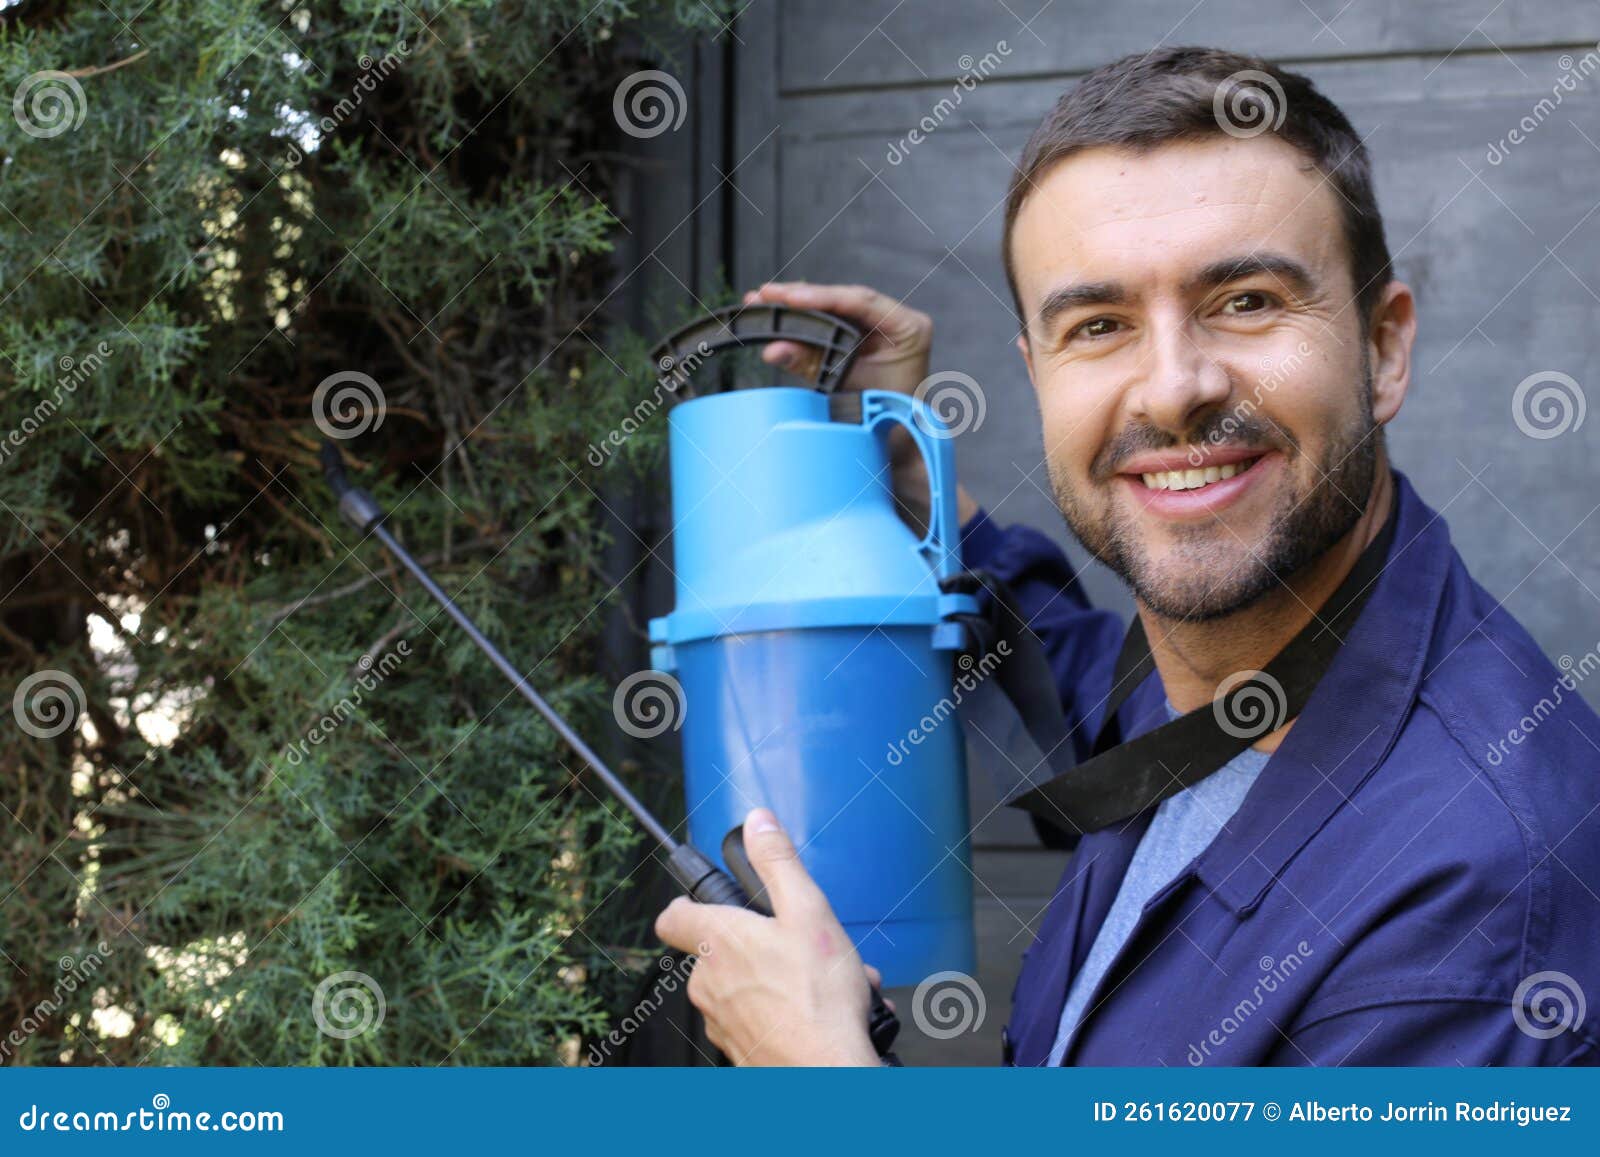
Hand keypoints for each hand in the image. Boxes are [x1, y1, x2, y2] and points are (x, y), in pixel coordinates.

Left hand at [654, 808, 880, 1065]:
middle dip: (765, 944)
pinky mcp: (739, 1050)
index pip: (672, 916)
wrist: (823, 1076)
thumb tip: (758, 822)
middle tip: (805, 944)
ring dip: (785, 978)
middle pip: (721, 950)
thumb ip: (778, 862)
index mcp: (716, 940)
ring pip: (747, 986)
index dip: (689, 904)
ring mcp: (721, 1020)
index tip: (715, 902)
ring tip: (832, 979)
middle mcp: (707, 982)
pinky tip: (828, 1008)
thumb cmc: (816, 999)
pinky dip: (789, 1009)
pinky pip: (760, 1018)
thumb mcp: (807, 910)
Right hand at [741, 282, 977, 524]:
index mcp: (909, 329)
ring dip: (796, 304)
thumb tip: (775, 349)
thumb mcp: (848, 392)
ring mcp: (879, 325)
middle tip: (765, 295)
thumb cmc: (886, 422)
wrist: (898, 443)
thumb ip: (814, 368)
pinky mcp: (861, 334)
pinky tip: (777, 311)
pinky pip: (830, 320)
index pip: (862, 302)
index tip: (791, 297)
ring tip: (762, 301)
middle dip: (801, 297)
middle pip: (843, 298)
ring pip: (833, 306)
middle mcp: (896, 320)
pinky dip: (803, 318)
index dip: (823, 297)